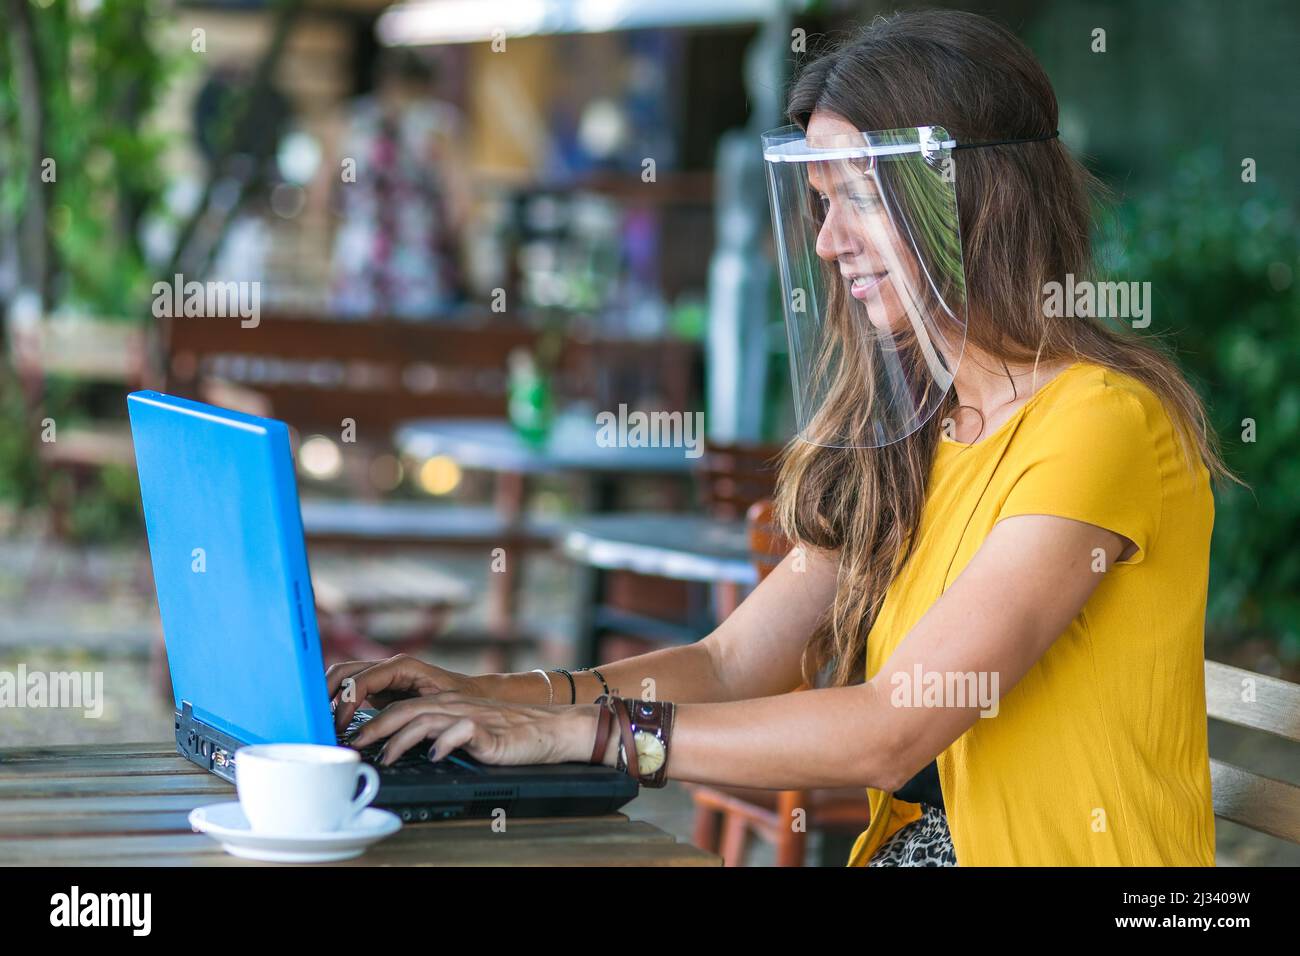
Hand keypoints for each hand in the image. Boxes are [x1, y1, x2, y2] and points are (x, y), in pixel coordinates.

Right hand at [326, 654, 480, 735]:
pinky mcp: (379, 689)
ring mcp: (382, 676)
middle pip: (343, 672)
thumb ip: (411, 711)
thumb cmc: (461, 699)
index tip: (340, 726)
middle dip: (326, 694)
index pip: (361, 680)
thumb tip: (384, 725)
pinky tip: (333, 722)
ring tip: (322, 723)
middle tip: (320, 722)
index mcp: (401, 666)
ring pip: (342, 678)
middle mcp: (388, 667)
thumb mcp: (438, 705)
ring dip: (328, 697)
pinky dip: (337, 703)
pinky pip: (350, 690)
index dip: (346, 703)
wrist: (472, 697)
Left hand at [346, 693, 601, 767]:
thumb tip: (401, 747)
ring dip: (401, 739)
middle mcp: (454, 706)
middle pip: (405, 710)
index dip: (373, 720)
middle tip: (355, 746)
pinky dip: (444, 743)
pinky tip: (435, 755)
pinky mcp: (488, 731)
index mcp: (446, 704)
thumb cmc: (508, 733)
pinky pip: (461, 732)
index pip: (400, 706)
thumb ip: (437, 731)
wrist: (548, 730)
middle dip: (375, 727)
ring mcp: (470, 716)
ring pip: (426, 719)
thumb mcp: (465, 728)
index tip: (351, 737)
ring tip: (386, 756)